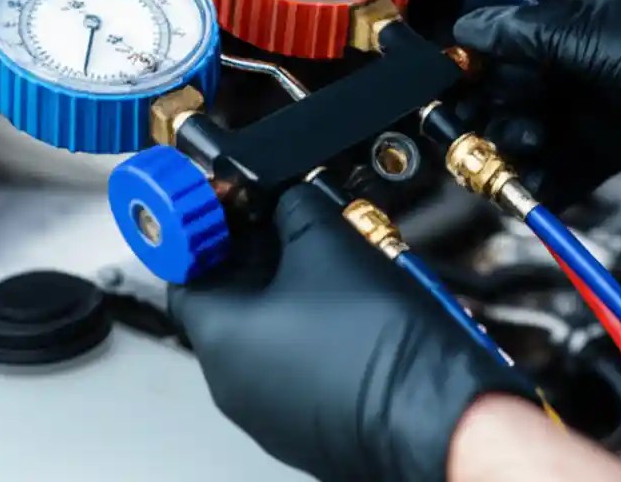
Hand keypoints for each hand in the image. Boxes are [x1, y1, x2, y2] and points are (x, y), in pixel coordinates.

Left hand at [169, 184, 531, 481]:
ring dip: (293, 297)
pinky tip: (354, 314)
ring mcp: (269, 410)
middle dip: (263, 257)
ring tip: (336, 268)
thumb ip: (297, 209)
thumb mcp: (333, 245)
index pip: (186, 269)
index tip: (229, 207)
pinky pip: (297, 367)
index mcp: (221, 339)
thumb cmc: (382, 345)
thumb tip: (290, 198)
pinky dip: (315, 335)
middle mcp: (232, 382)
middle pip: (231, 301)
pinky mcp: (307, 423)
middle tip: (294, 226)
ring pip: (268, 335)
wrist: (434, 411)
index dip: (209, 230)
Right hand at [453, 0, 620, 203]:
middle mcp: (573, 69)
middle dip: (493, 121)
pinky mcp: (612, 148)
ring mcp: (592, 110)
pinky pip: (567, 170)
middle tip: (495, 140)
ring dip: (518, 156)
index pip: (499, 47)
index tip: (453, 99)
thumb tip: (471, 26)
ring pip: (533, 138)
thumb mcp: (603, 42)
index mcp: (566, 31)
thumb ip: (534, 37)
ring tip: (518, 167)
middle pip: (508, 99)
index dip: (473, 73)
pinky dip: (548, 185)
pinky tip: (533, 198)